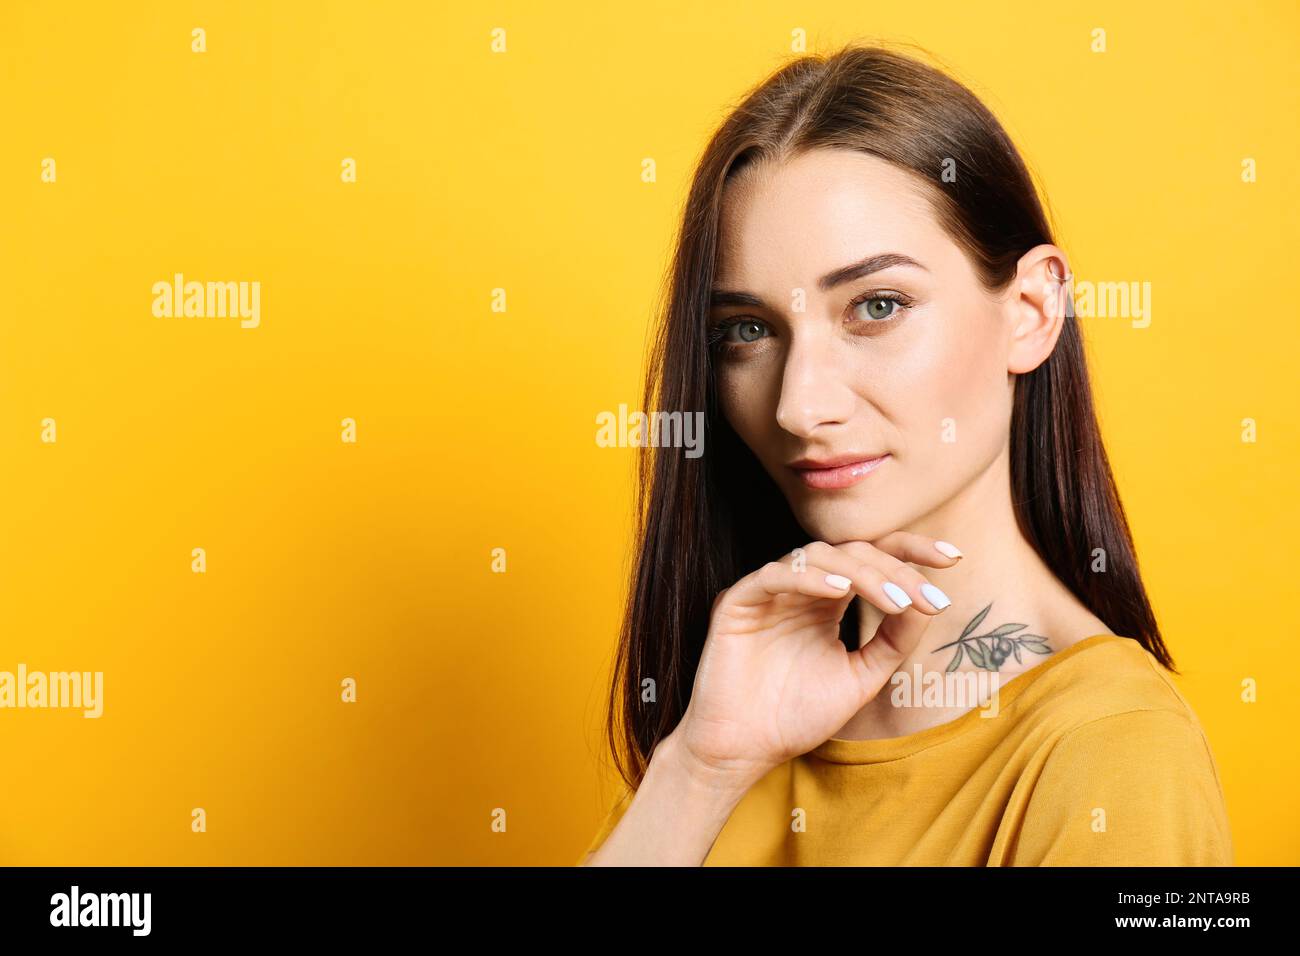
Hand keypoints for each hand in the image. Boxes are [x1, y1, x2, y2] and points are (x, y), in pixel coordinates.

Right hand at [670, 533, 960, 788]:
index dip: (911, 551)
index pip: (873, 558)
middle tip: (927, 597)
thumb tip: (928, 603)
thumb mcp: (861, 676)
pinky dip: (810, 578)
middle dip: (896, 571)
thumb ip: (893, 642)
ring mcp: (769, 590)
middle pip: (852, 552)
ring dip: (862, 574)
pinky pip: (775, 575)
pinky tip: (840, 593)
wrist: (745, 750)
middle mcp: (801, 587)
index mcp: (827, 599)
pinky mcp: (738, 600)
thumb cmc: (796, 716)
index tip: (953, 559)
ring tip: (894, 602)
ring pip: (819, 556)